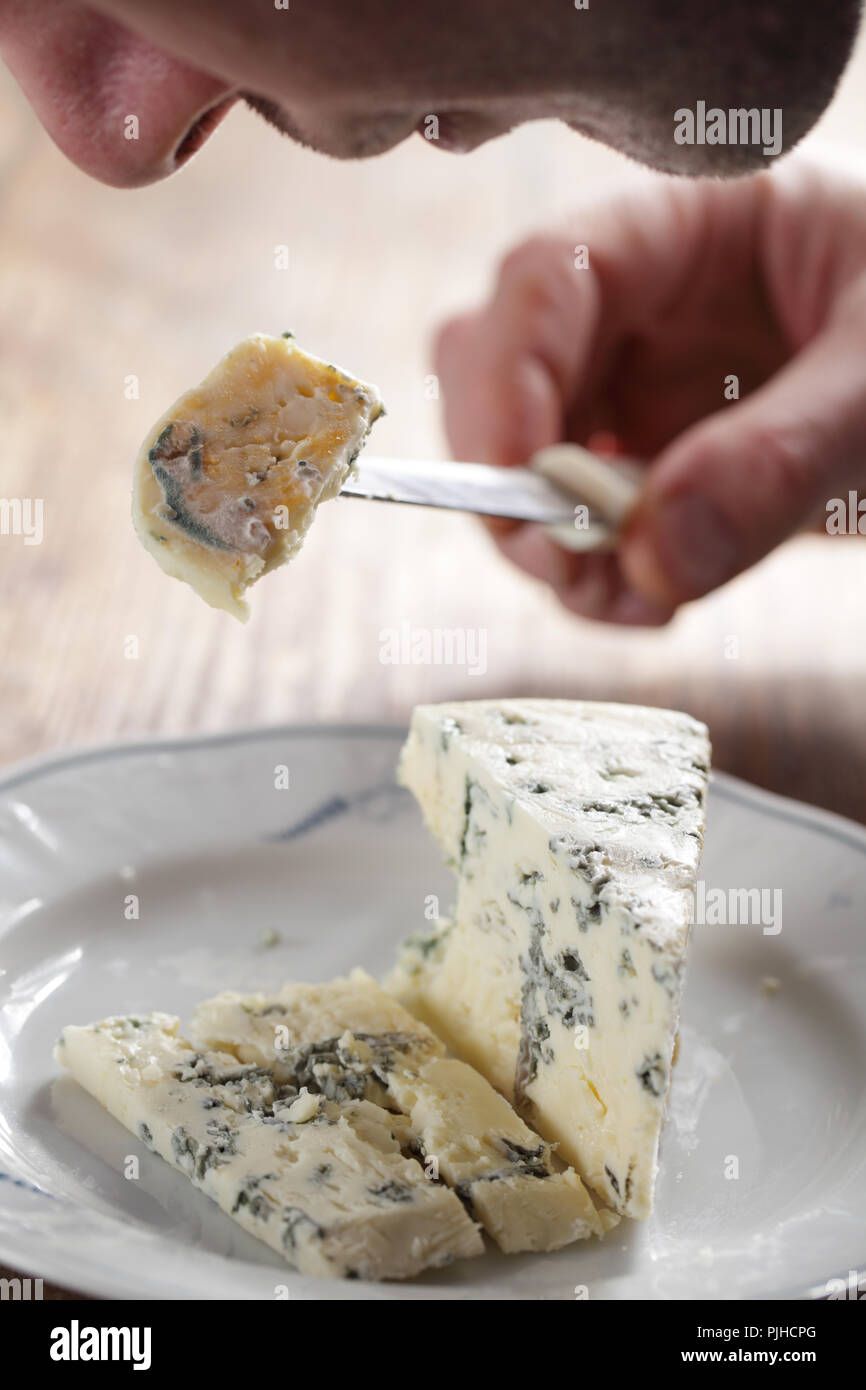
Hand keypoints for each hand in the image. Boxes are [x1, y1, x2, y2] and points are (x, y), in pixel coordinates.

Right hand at [435, 157, 865, 623]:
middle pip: (506, 367)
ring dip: (552, 543)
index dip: (508, 380)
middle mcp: (650, 305)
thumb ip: (781, 459)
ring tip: (630, 601)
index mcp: (698, 227)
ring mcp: (648, 386)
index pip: (549, 276)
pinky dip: (598, 575)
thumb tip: (649, 556)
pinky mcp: (662, 463)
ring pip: (530, 457)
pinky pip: (586, 518)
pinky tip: (651, 601)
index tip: (522, 490)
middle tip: (565, 566)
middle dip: (514, 476)